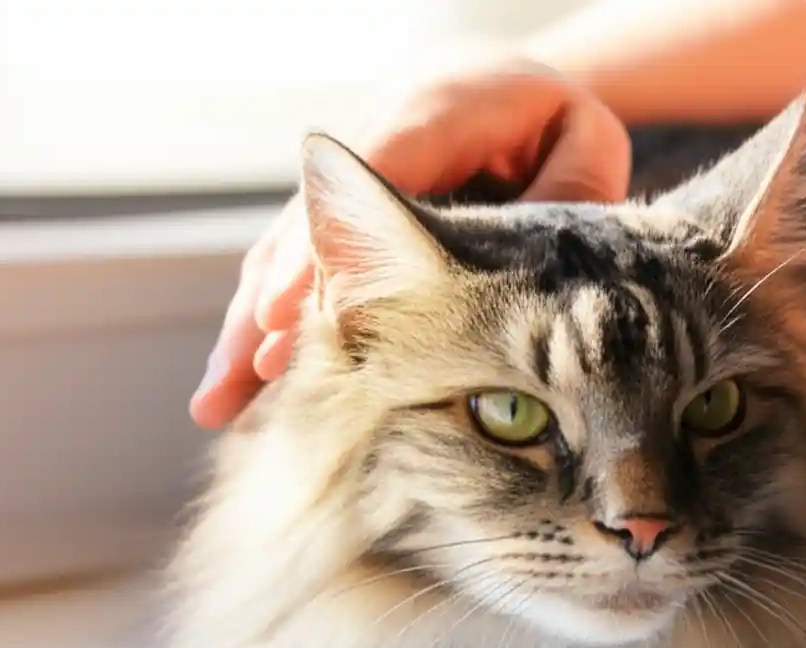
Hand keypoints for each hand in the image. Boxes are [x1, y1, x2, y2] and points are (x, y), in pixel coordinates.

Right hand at [189, 55, 631, 428]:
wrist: (509, 91)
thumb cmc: (556, 126)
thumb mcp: (585, 148)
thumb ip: (568, 200)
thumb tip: (546, 277)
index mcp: (439, 109)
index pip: (370, 177)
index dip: (321, 241)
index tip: (286, 307)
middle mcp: (377, 139)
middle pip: (307, 218)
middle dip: (271, 301)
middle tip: (244, 376)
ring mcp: (348, 177)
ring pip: (287, 246)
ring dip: (253, 323)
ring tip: (220, 400)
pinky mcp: (341, 212)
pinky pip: (296, 264)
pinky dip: (272, 320)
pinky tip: (247, 380)